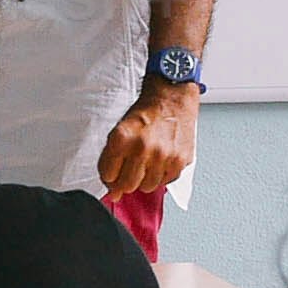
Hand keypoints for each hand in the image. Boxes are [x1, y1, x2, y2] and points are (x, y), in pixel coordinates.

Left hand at [95, 77, 199, 200]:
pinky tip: (160, 160)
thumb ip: (111, 159)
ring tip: (147, 162)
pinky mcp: (179, 161)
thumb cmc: (146, 113)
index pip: (108, 176)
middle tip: (129, 170)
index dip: (109, 176)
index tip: (113, 174)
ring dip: (144, 179)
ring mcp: (163, 156)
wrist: (172, 98)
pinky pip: (165, 182)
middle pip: (127, 186)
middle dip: (125, 181)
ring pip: (147, 187)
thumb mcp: (119, 129)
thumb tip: (111, 188)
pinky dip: (161, 175)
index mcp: (123, 138)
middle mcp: (143, 148)